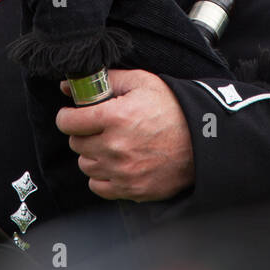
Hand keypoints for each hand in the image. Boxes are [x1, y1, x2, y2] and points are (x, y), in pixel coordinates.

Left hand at [55, 69, 194, 201]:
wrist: (202, 139)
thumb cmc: (171, 107)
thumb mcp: (140, 82)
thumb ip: (104, 80)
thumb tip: (68, 86)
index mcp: (115, 117)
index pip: (67, 122)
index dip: (68, 116)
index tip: (74, 115)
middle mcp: (115, 147)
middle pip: (76, 143)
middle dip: (83, 133)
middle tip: (98, 127)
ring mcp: (123, 171)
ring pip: (86, 165)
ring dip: (92, 154)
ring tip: (110, 144)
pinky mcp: (131, 189)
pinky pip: (98, 186)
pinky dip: (102, 176)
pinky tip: (115, 163)